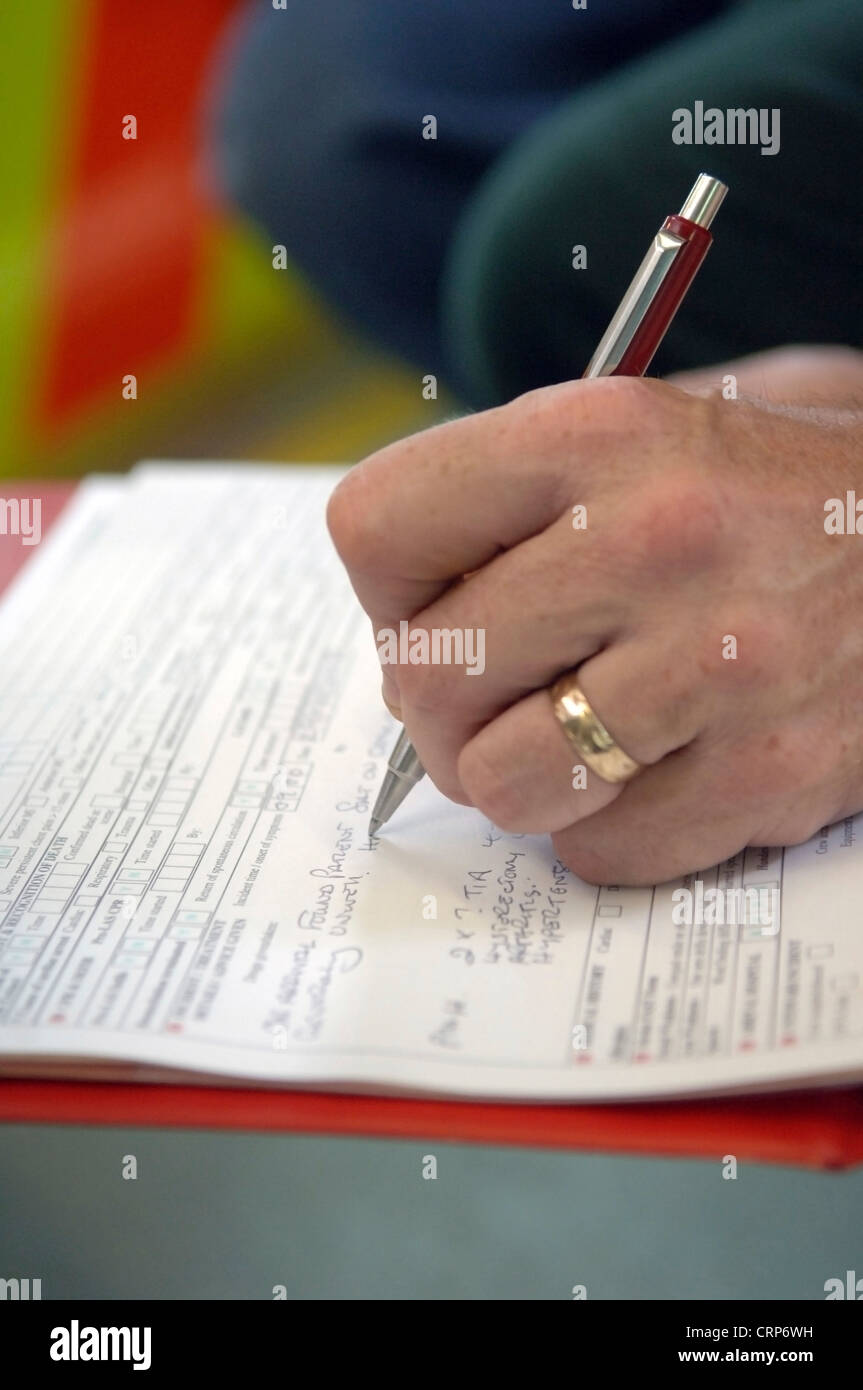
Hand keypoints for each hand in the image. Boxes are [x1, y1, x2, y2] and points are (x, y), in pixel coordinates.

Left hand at [327, 347, 862, 884]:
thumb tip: (403, 612)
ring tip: (583, 736)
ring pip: (498, 784)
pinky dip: (613, 830)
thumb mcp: (660, 423)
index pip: (377, 529)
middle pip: (423, 677)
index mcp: (602, 432)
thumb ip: (520, 493)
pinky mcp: (770, 771)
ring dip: (523, 777)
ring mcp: (717, 665)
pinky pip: (599, 851)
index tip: (439, 604)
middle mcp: (655, 539)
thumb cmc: (782, 490)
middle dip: (446, 706)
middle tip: (511, 689)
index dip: (388, 589)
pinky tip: (667, 767)